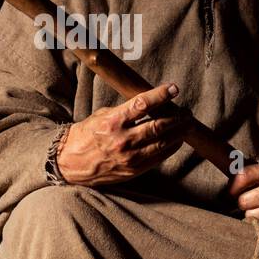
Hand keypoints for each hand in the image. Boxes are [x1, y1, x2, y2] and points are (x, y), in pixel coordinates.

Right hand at [55, 82, 193, 186]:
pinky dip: (171, 147)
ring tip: (187, 124)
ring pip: (163, 142)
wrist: (71, 163)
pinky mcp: (134, 170)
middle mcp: (122, 139)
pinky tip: (177, 140)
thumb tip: (149, 103)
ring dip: (179, 132)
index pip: (142, 104)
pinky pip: (159, 157)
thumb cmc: (87, 135)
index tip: (174, 89)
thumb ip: (125, 111)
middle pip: (159, 126)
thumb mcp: (102, 116)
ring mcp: (129, 157)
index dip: (161, 95)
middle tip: (186, 111)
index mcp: (112, 121)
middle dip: (178, 117)